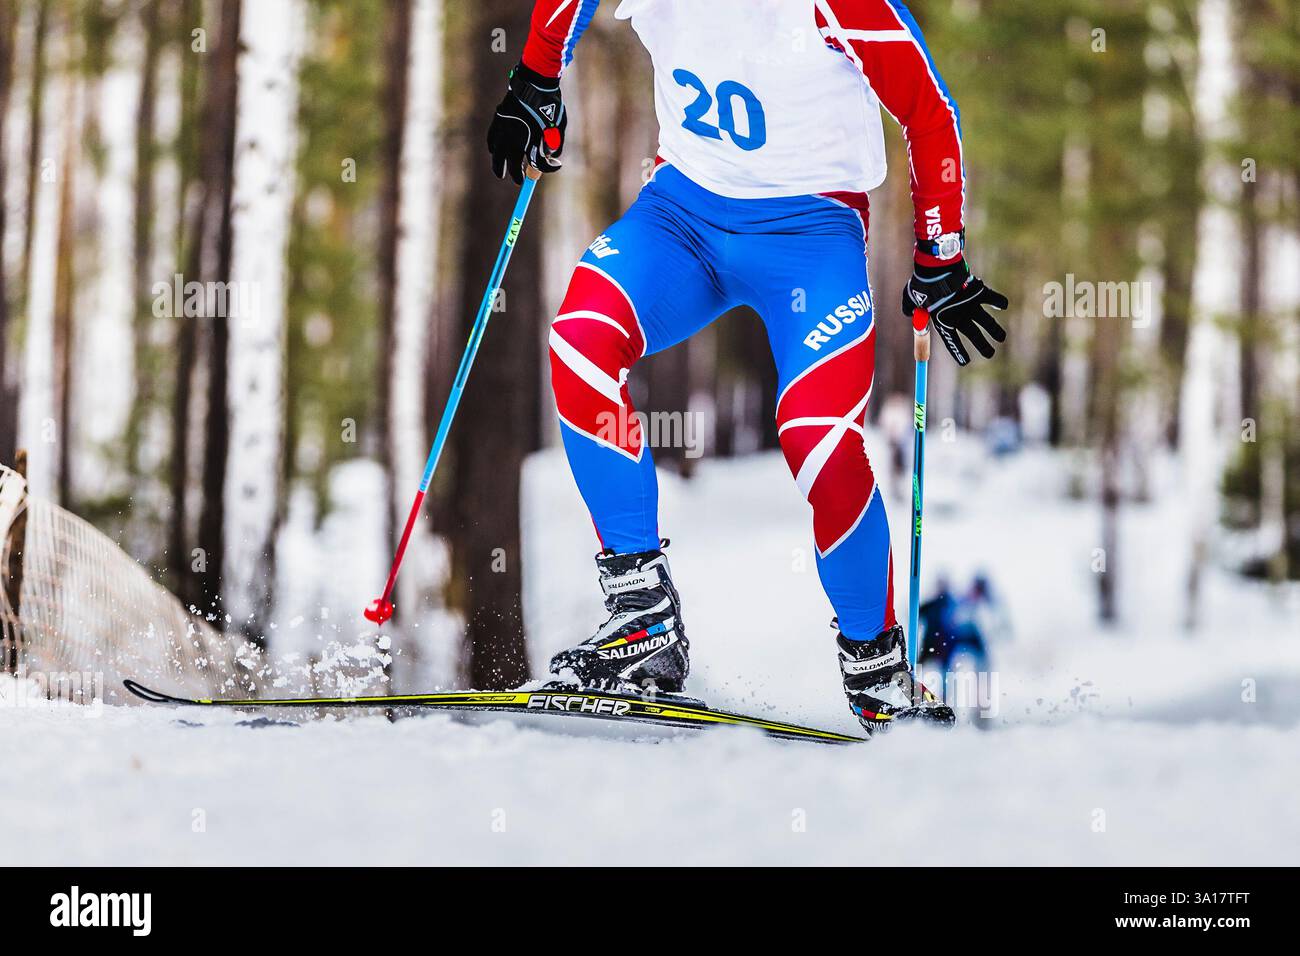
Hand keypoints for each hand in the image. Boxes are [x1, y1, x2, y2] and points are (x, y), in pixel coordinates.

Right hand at [486, 62, 566, 184]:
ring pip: (496, 153)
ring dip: (499, 163)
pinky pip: (492, 139)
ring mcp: (503, 128)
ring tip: (501, 169)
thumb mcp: (558, 127)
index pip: (532, 165)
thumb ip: (555, 145)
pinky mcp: (498, 119)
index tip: (534, 177)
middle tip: (517, 180)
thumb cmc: (550, 105)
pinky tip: (495, 150)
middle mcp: (513, 137)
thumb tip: (550, 158)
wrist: (534, 81)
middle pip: (509, 163)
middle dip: (513, 174)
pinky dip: (493, 147)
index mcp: (530, 140)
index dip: (536, 171)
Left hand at [901, 257, 1007, 365]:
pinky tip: (1003, 306)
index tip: (965, 362)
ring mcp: (971, 305)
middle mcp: (960, 316)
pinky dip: (999, 301)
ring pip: (987, 322)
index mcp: (944, 321)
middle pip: (974, 336)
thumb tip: (908, 312)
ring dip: (995, 331)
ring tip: (1001, 338)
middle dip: (983, 347)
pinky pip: (993, 298)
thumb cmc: (922, 285)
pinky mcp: (979, 291)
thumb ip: (909, 308)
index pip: (952, 342)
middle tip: (990, 354)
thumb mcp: (910, 299)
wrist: (937, 269)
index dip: (958, 352)